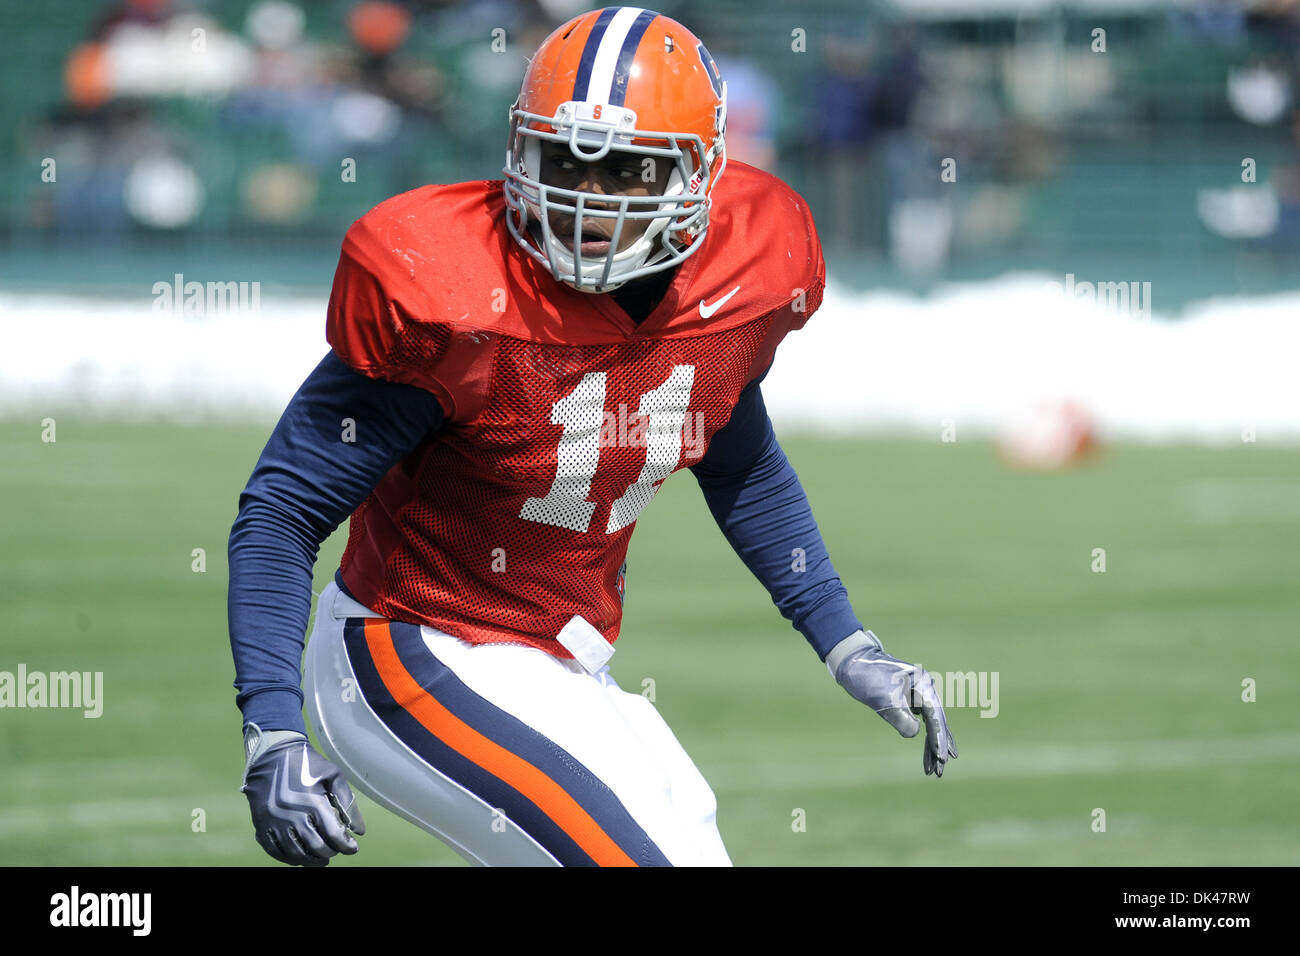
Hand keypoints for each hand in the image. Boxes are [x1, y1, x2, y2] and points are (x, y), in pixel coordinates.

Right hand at [240, 722, 365, 864]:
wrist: (271, 755)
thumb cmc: (307, 763)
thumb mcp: (333, 775)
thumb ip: (347, 803)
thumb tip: (359, 830)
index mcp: (313, 801)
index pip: (334, 834)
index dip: (346, 845)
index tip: (353, 847)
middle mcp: (292, 815)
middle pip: (316, 846)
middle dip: (331, 852)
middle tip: (338, 850)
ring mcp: (275, 822)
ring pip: (296, 853)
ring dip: (313, 860)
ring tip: (323, 859)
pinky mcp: (262, 825)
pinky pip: (275, 851)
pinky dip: (290, 858)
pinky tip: (301, 857)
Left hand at [827, 630, 957, 776]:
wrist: (852, 661)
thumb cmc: (867, 677)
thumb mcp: (882, 699)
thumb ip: (900, 717)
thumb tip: (916, 734)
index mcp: (922, 684)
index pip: (935, 716)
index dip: (939, 739)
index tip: (942, 758)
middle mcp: (924, 688)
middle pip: (937, 722)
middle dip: (938, 746)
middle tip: (939, 771)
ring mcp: (918, 694)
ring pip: (930, 724)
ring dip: (931, 746)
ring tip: (933, 770)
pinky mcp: (909, 700)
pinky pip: (920, 721)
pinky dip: (922, 737)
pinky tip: (930, 753)